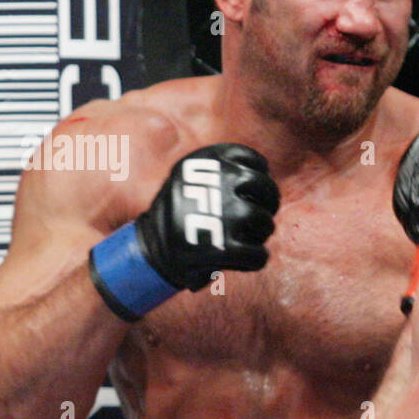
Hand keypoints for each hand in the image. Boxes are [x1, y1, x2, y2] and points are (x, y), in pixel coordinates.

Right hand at [89, 143, 278, 319]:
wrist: (149, 251)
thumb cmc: (178, 215)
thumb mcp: (190, 180)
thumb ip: (221, 172)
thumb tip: (263, 177)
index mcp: (204, 163)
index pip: (250, 159)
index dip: (260, 175)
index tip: (254, 190)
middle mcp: (215, 184)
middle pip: (264, 187)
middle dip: (269, 202)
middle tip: (261, 214)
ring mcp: (221, 215)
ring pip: (264, 222)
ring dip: (262, 232)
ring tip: (252, 237)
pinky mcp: (223, 248)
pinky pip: (258, 255)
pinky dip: (257, 259)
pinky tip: (249, 259)